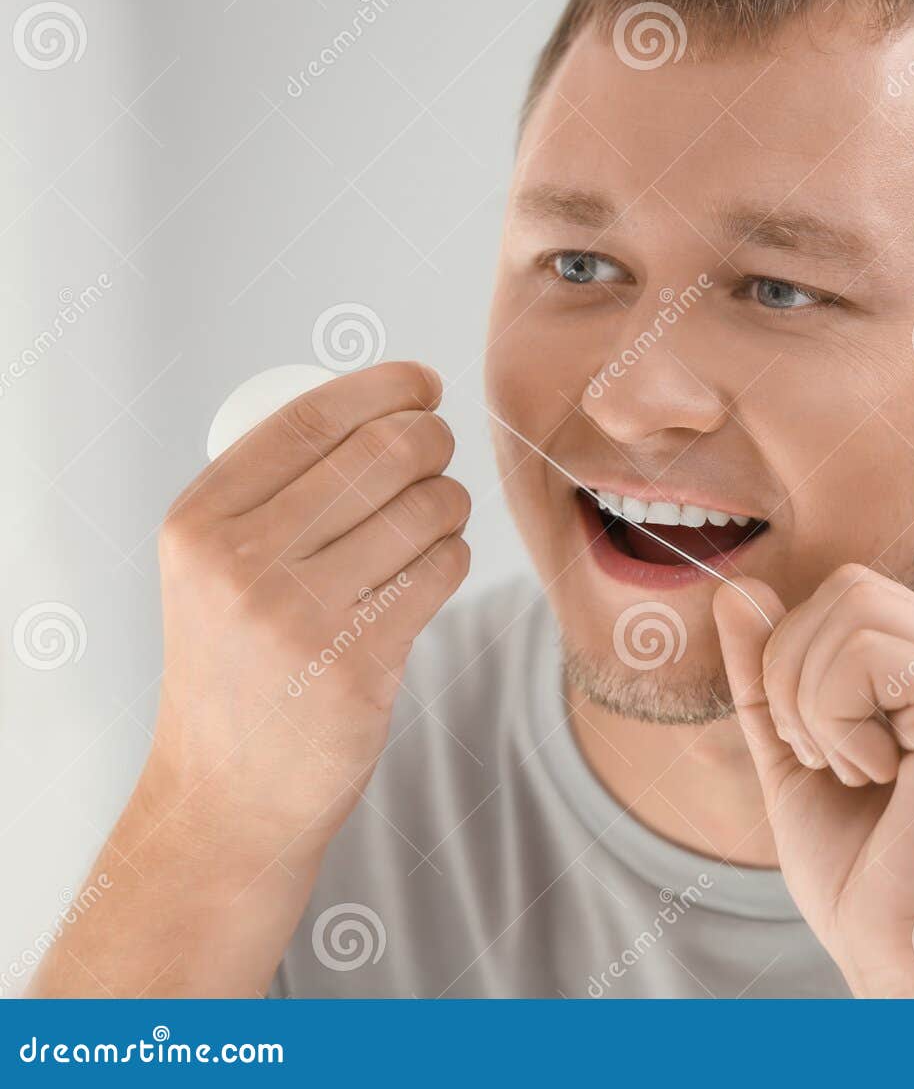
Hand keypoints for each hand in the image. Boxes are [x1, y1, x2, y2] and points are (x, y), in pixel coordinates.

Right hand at [145, 360, 469, 866]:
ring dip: (449, 504)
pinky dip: (453, 559)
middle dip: (431, 438)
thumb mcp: (213, 570)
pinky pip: (442, 571)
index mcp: (198, 521)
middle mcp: (239, 561)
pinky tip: (433, 570)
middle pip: (381, 453)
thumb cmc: (238, 665)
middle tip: (439, 450)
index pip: (309, 418)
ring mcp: (299, 615)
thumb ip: (272, 494)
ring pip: (425, 509)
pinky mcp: (358, 663)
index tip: (422, 383)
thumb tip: (384, 407)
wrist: (227, 793)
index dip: (383, 387)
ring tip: (435, 520)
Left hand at [712, 565, 913, 996]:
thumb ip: (766, 673)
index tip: (821, 751)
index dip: (796, 658)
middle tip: (826, 760)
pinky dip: (836, 723)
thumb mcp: (792, 754)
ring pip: (851, 609)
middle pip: (848, 586)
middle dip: (794, 672)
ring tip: (853, 774)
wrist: (908, 961)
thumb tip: (736, 588)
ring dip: (812, 703)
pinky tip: (878, 780)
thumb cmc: (862, 877)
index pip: (848, 593)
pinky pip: (863, 655)